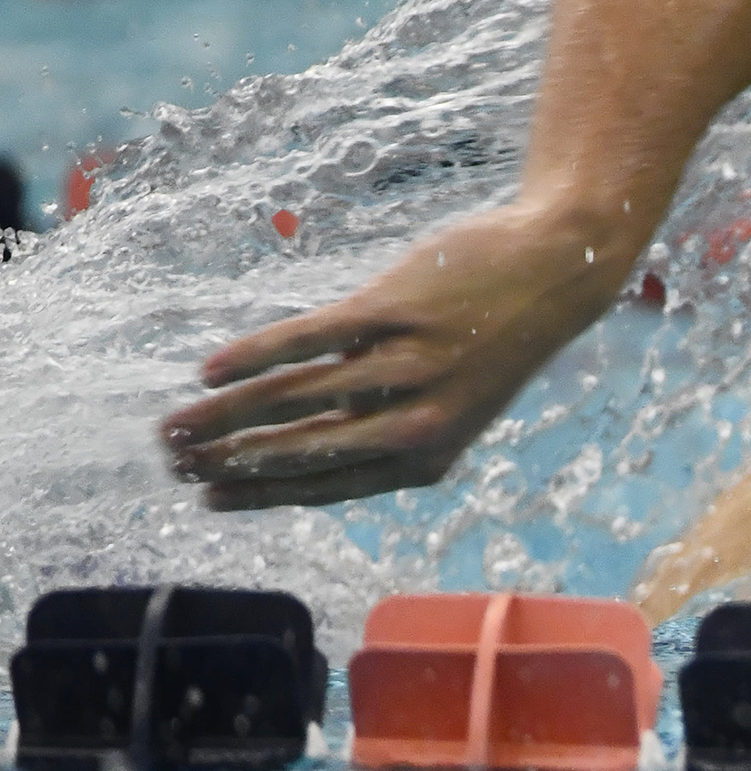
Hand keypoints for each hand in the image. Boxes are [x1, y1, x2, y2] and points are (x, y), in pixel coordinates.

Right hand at [161, 202, 628, 509]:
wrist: (556, 269)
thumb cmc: (489, 339)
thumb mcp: (447, 402)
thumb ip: (379, 425)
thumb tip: (292, 440)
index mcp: (427, 457)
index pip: (326, 486)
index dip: (260, 495)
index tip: (208, 500)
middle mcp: (417, 421)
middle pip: (300, 449)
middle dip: (229, 459)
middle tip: (174, 462)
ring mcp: (406, 366)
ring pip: (294, 398)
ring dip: (225, 412)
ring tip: (178, 420)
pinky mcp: (396, 312)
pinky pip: (307, 339)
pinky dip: (254, 356)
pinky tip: (211, 369)